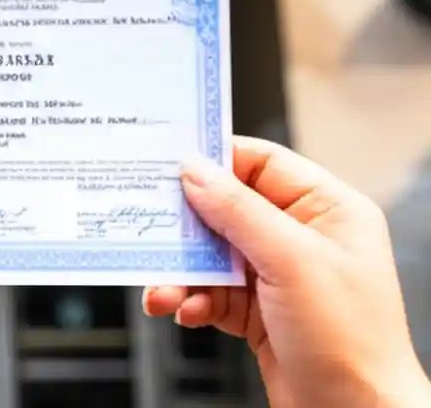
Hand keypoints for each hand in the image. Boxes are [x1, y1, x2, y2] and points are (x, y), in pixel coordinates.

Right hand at [143, 136, 430, 407]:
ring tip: (164, 289)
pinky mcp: (258, 311)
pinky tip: (185, 312)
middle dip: (187, 227)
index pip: (260, 163)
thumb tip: (194, 169)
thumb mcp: (292, 261)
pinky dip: (192, 300)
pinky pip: (210, 291)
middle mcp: (303, 237)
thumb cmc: (350, 341)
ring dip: (182, 271)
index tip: (167, 162)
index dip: (214, 160)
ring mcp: (279, 275)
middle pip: (225, 209)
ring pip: (211, 254)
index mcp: (327, 210)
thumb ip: (238, 210)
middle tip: (151, 229)